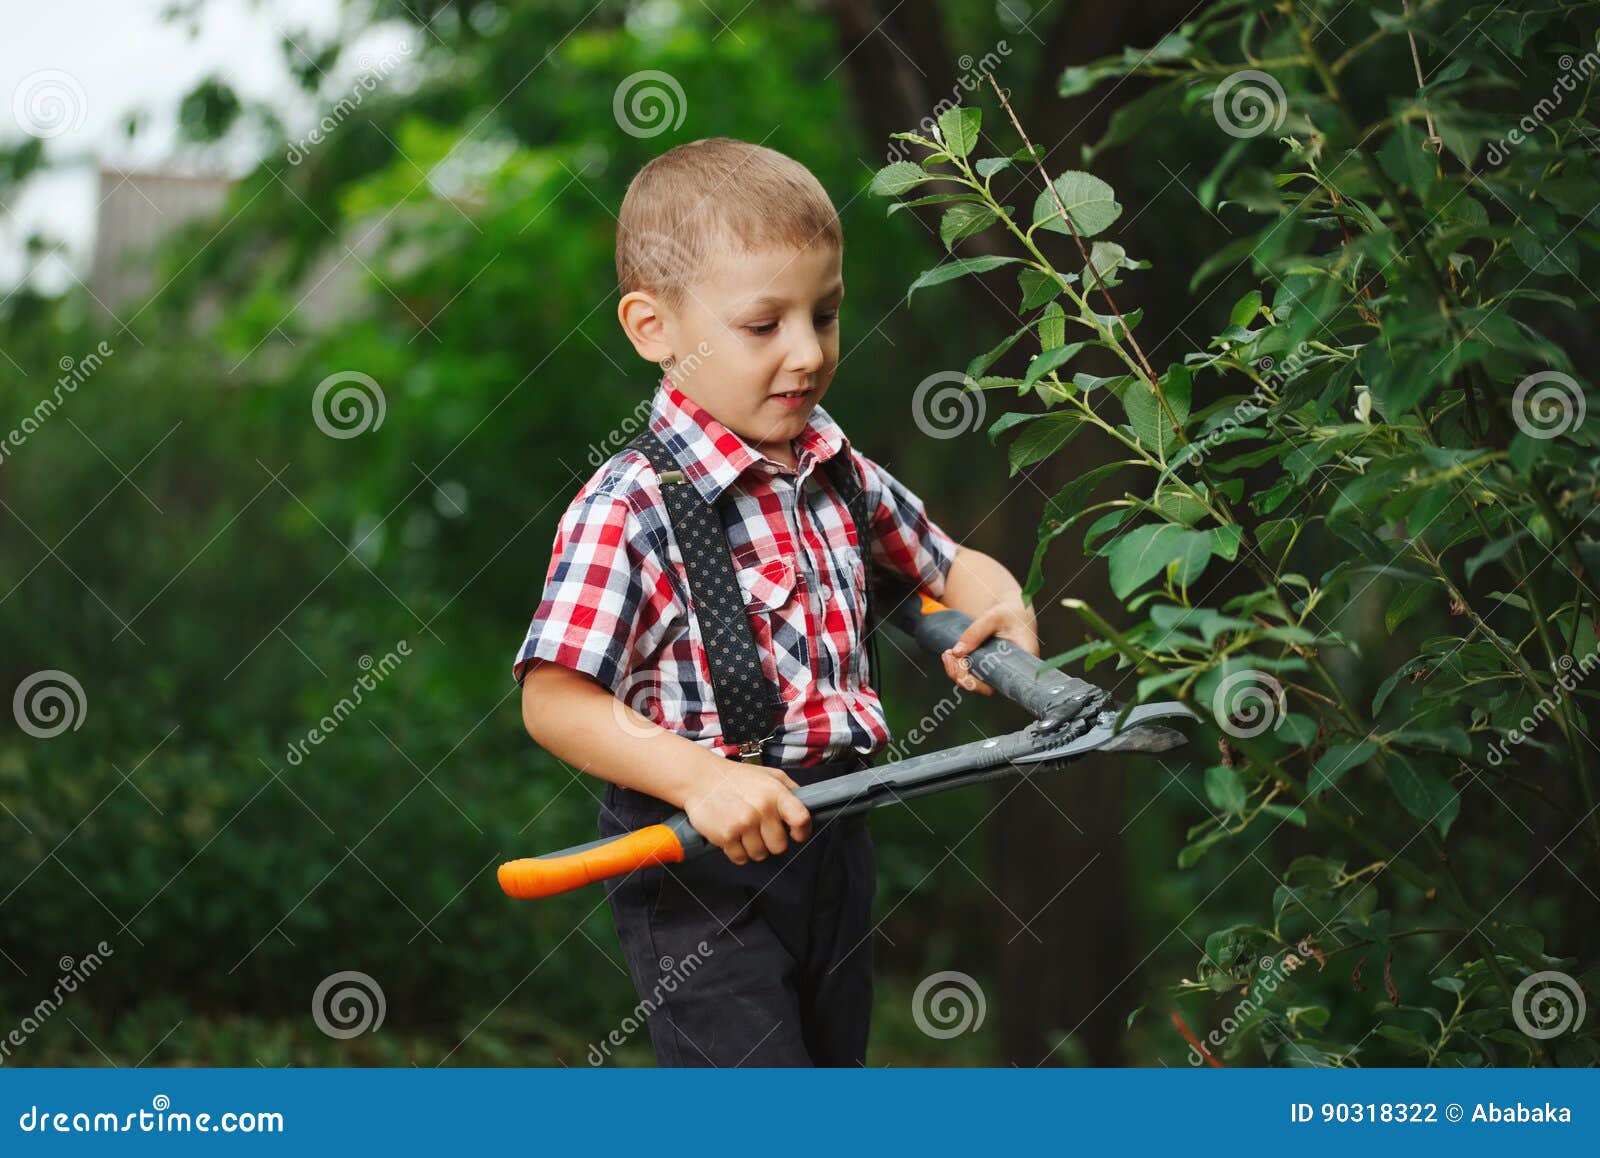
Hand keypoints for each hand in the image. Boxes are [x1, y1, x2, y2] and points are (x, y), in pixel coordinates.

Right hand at [683, 761, 811, 864]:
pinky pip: (740, 858)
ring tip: (745, 831)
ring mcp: (743, 824)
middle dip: (772, 841)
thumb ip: (790, 790)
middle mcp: (761, 809)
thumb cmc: (736, 778)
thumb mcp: (769, 775)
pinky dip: (737, 852)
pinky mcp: (725, 836)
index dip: (802, 832)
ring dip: (754, 847)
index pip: (801, 819)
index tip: (796, 834)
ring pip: (760, 855)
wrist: (700, 778)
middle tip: (761, 830)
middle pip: (780, 846)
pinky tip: (733, 836)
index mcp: (775, 793)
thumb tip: (807, 808)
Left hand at [940, 603, 1039, 694]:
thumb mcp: (994, 616)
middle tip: (949, 656)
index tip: (964, 668)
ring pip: (977, 683)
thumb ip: (976, 632)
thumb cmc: (1009, 611)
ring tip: (947, 654)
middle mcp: (1013, 670)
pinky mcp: (989, 667)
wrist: (1010, 610)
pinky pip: (973, 675)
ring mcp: (1000, 671)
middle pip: (986, 687)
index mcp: (1024, 658)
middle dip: (963, 677)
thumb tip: (956, 652)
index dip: (982, 684)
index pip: (1004, 682)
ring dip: (957, 672)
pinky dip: (959, 667)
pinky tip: (949, 654)